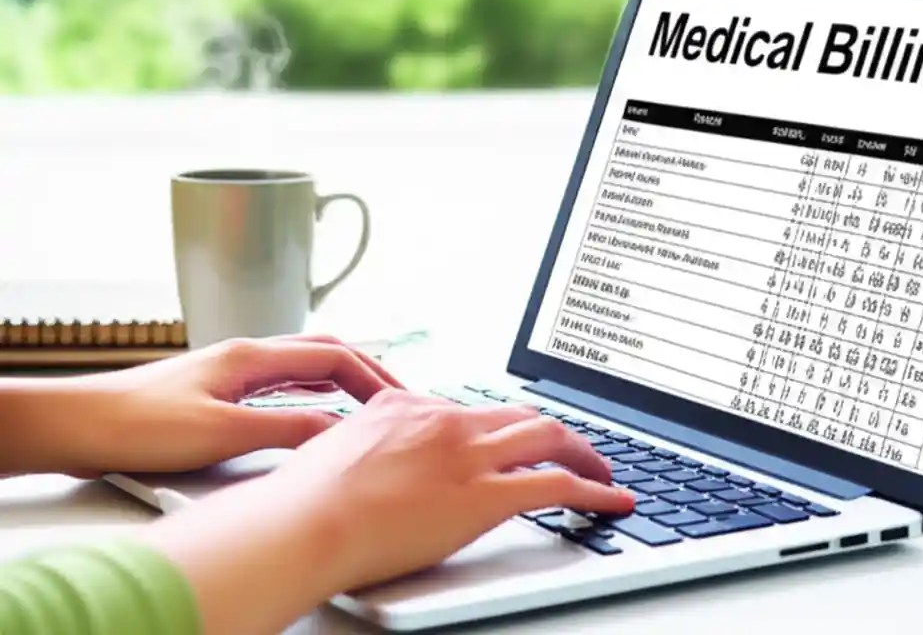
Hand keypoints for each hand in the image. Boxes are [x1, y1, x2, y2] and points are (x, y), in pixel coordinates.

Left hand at [0, 334, 398, 477]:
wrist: (79, 425)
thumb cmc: (139, 424)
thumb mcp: (223, 432)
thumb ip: (287, 429)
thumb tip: (340, 432)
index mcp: (252, 356)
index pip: (333, 355)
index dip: (374, 377)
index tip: (400, 402)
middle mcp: (245, 354)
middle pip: (323, 351)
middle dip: (365, 371)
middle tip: (396, 398)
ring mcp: (230, 370)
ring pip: (302, 364)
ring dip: (339, 379)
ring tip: (367, 405)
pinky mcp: (216, 391)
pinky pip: (280, 382)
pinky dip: (311, 391)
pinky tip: (313, 411)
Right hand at [140, 389, 635, 634]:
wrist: (304, 522)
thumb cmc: (303, 501)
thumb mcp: (331, 454)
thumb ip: (360, 451)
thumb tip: (362, 464)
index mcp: (406, 408)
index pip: (468, 412)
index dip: (497, 431)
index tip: (510, 443)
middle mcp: (445, 422)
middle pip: (518, 416)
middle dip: (553, 433)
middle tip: (573, 449)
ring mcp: (469, 456)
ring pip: (549, 439)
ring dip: (584, 454)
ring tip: (603, 471)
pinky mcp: (486, 495)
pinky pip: (558, 486)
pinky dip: (594, 490)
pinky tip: (611, 499)